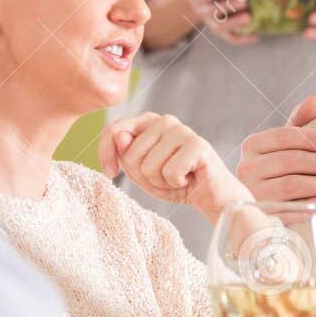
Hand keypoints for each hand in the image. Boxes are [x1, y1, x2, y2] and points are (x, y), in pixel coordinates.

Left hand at [100, 112, 250, 221]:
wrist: (210, 196)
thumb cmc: (175, 182)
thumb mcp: (141, 173)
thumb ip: (126, 155)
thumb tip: (121, 137)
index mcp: (148, 122)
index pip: (113, 130)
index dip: (106, 154)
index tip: (110, 173)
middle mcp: (164, 120)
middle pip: (130, 154)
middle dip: (143, 176)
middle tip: (163, 177)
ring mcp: (182, 130)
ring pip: (148, 166)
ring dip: (160, 182)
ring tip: (177, 178)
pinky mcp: (197, 144)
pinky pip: (169, 172)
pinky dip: (176, 184)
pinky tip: (188, 179)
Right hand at [179, 0, 257, 46]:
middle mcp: (203, 11)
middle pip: (214, 12)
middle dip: (229, 7)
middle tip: (243, 1)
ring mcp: (212, 22)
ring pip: (222, 27)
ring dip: (235, 24)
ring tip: (249, 18)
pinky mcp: (221, 31)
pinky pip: (231, 38)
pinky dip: (242, 39)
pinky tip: (256, 36)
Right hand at [236, 96, 315, 209]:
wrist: (267, 202)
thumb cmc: (283, 167)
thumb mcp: (290, 143)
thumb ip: (302, 121)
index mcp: (253, 144)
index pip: (284, 136)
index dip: (313, 138)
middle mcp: (246, 168)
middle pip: (289, 161)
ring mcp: (252, 193)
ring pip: (290, 185)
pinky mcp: (260, 215)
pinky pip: (289, 211)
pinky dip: (312, 205)